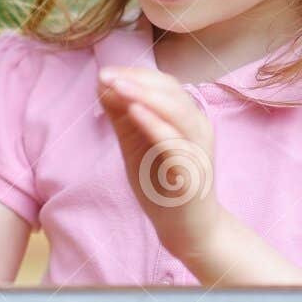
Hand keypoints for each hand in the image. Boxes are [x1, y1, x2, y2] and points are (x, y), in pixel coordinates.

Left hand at [98, 66, 220, 258]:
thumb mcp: (136, 142)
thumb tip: (104, 82)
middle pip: (172, 92)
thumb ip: (122, 115)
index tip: (106, 72)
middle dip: (137, 80)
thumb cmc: (161, 182)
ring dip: (145, 96)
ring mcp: (197, 150)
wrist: (186, 228)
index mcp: (186, 117)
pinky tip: (134, 112)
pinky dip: (156, 125)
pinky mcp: (191, 174)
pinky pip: (176, 143)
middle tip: (106, 75)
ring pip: (177, 112)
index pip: (164, 85)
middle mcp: (197, 128)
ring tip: (118, 86)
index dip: (135, 74)